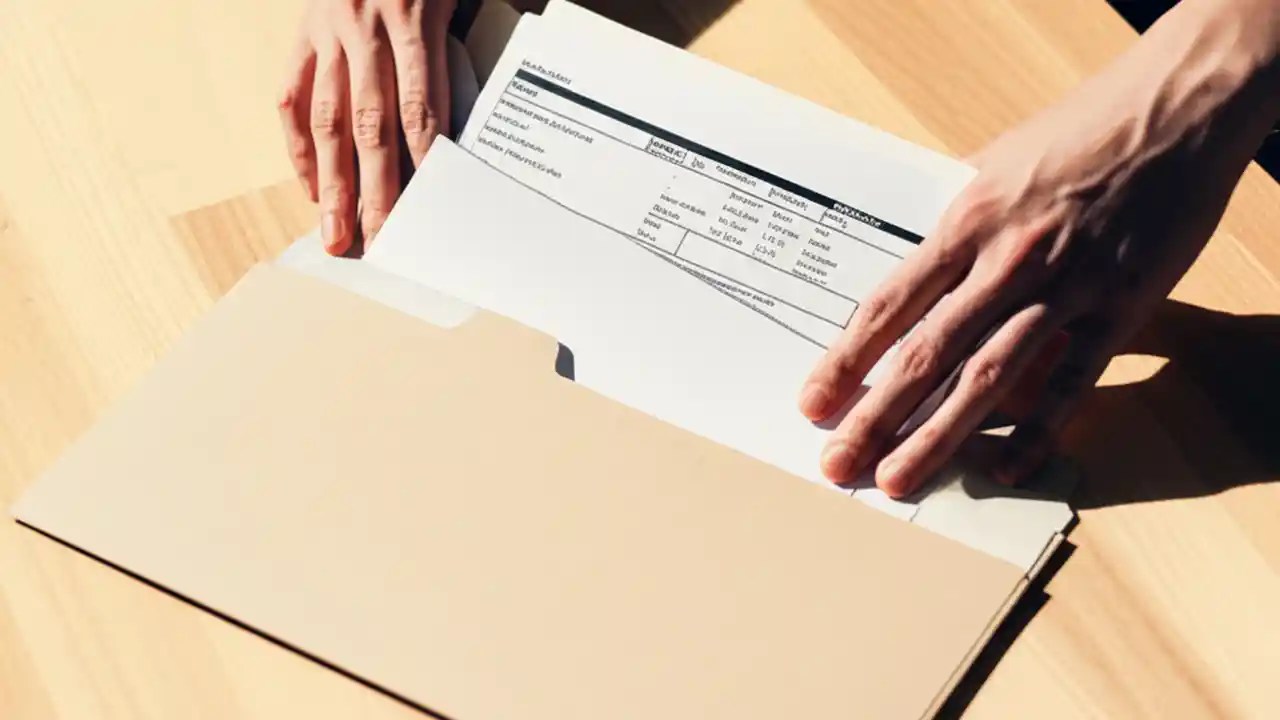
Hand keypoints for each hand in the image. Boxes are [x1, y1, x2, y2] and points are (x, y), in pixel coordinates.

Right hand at [278, 0, 456, 254]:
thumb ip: (477, 32)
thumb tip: (482, 103)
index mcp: (412, 15)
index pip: (420, 102)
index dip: (423, 158)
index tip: (430, 205)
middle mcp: (364, 27)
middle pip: (371, 123)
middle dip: (375, 188)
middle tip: (381, 239)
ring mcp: (326, 31)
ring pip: (328, 118)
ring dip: (331, 182)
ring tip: (335, 230)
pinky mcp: (303, 33)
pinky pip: (293, 97)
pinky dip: (300, 147)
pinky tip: (310, 187)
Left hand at [798, 0, 1279, 496]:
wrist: (1176, 109)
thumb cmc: (1077, 133)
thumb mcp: (991, 164)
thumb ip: (950, 224)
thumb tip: (906, 270)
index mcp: (966, 223)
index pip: (890, 305)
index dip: (845, 360)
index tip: (812, 402)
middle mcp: (1007, 261)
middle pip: (927, 353)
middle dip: (876, 415)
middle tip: (839, 464)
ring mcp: (1065, 288)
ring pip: (989, 376)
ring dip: (939, 435)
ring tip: (900, 479)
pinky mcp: (1120, 309)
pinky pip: (1072, 383)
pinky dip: (1038, 431)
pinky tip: (1002, 468)